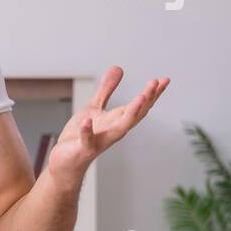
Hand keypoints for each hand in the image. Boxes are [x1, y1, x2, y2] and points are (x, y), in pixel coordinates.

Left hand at [47, 67, 168, 190]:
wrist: (66, 162)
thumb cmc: (81, 135)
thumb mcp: (93, 108)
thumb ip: (106, 90)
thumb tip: (119, 68)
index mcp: (117, 120)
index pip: (140, 106)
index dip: (152, 94)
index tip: (164, 80)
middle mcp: (114, 131)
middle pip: (135, 115)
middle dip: (146, 99)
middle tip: (156, 83)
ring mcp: (100, 140)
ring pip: (120, 128)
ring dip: (131, 113)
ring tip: (141, 97)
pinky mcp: (83, 149)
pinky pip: (87, 140)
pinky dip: (88, 131)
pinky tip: (87, 121)